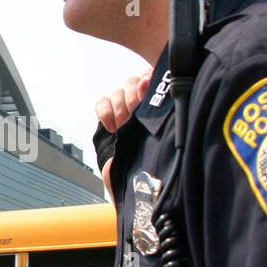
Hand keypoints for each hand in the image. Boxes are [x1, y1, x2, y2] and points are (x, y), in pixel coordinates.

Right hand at [96, 68, 153, 196]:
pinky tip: (111, 128)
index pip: (153, 79)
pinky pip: (102, 102)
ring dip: (119, 107)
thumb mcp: (165, 137)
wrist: (135, 188)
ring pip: (118, 91)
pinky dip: (105, 111)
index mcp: (161, 107)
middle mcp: (142, 106)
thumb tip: (151, 84)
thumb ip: (159, 110)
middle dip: (133, 96)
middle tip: (133, 115)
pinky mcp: (107, 119)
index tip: (147, 93)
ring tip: (122, 127)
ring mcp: (123, 112)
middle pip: (134, 81)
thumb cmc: (156, 166)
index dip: (148, 82)